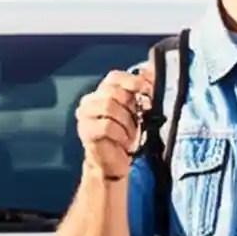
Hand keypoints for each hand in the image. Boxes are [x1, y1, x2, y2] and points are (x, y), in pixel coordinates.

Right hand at [75, 65, 154, 179]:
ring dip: (126, 122)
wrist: (113, 164)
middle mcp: (90, 100)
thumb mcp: (138, 112)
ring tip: (131, 135)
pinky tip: (124, 142)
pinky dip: (120, 134)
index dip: (132, 81)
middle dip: (131, 107)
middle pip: (114, 92)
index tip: (148, 91)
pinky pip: (107, 125)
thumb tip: (151, 72)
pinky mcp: (86, 131)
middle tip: (139, 120)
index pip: (114, 77)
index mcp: (103, 92)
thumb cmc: (126, 136)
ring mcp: (85, 115)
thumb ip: (142, 91)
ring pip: (109, 106)